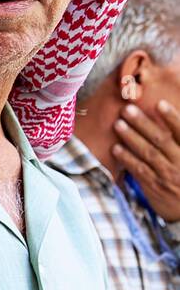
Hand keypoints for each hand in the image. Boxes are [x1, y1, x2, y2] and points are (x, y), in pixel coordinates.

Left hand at [112, 101, 179, 220]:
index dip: (172, 118)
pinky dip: (127, 159)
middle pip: (161, 140)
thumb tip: (169, 115)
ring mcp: (167, 174)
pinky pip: (139, 170)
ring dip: (131, 138)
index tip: (160, 104)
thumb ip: (179, 141)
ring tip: (118, 124)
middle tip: (127, 109)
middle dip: (143, 123)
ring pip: (148, 153)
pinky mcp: (154, 186)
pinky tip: (116, 148)